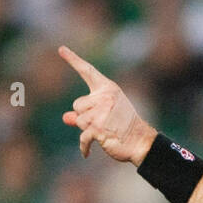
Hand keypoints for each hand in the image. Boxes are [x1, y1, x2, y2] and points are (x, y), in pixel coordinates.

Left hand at [59, 44, 155, 164]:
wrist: (140, 142)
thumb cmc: (124, 126)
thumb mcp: (107, 113)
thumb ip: (85, 113)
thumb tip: (65, 118)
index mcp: (108, 88)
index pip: (87, 71)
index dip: (73, 60)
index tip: (61, 49)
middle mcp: (104, 97)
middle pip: (77, 105)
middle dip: (84, 116)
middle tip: (101, 123)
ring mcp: (101, 113)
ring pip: (78, 120)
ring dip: (86, 129)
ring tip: (103, 132)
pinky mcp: (98, 128)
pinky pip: (83, 137)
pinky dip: (84, 146)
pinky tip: (87, 153)